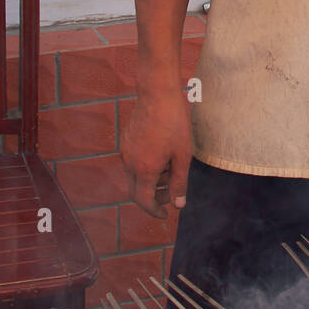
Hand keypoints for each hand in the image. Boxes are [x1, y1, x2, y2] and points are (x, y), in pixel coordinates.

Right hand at [121, 89, 192, 217]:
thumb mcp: (182, 155)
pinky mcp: (125, 141)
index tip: (165, 214)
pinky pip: (132, 162)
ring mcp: (125, 151)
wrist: (157, 94)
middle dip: (152, 199)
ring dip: (150, 182)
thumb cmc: (174, 123)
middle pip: (136, 192)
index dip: (155, 211)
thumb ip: (179, 182)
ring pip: (134, 177)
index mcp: (145, 170)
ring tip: (169, 171)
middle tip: (170, 195)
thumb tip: (178, 205)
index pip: (144, 201)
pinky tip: (160, 157)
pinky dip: (145, 168)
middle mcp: (130, 163)